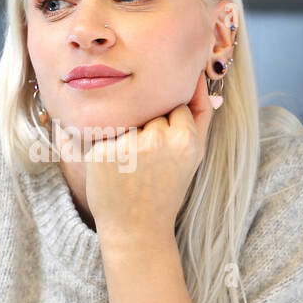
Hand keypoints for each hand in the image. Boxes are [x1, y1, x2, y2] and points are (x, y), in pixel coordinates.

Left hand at [83, 72, 216, 242]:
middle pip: (151, 110)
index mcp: (185, 139)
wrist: (136, 227)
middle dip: (148, 130)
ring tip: (131, 166)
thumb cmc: (166, 188)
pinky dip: (106, 143)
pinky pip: (104, 129)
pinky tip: (113, 167)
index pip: (175, 106)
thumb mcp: (194, 154)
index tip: (167, 153)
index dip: (169, 126)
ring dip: (127, 134)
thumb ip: (201, 113)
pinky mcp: (101, 151)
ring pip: (128, 117)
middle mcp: (157, 139)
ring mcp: (127, 145)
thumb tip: (199, 74)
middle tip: (148, 164)